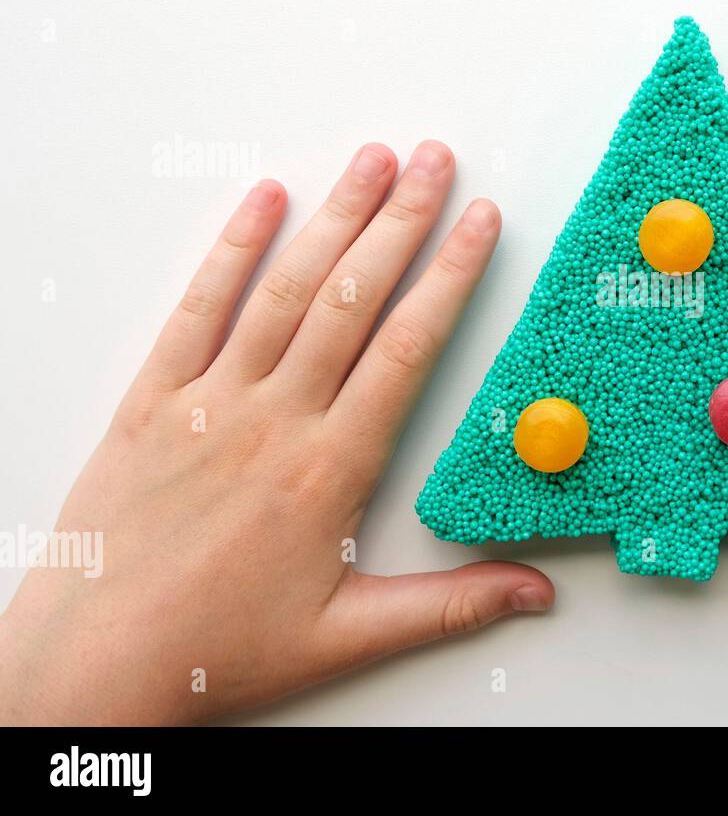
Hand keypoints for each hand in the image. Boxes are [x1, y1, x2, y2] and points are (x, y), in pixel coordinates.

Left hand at [0, 141, 553, 724]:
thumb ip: (451, 605)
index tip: (479, 222)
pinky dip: (232, 250)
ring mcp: (209, 402)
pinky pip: (197, 309)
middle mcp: (274, 419)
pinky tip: (265, 202)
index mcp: (330, 469)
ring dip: (334, 218)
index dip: (450, 277)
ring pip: (285, 290)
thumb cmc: (220, 649)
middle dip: (402, 221)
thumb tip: (538, 594)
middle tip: (437, 160)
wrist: (95, 661)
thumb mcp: (350, 636)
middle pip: (352, 298)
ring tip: (373, 160)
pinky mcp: (152, 400)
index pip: (406, 349)